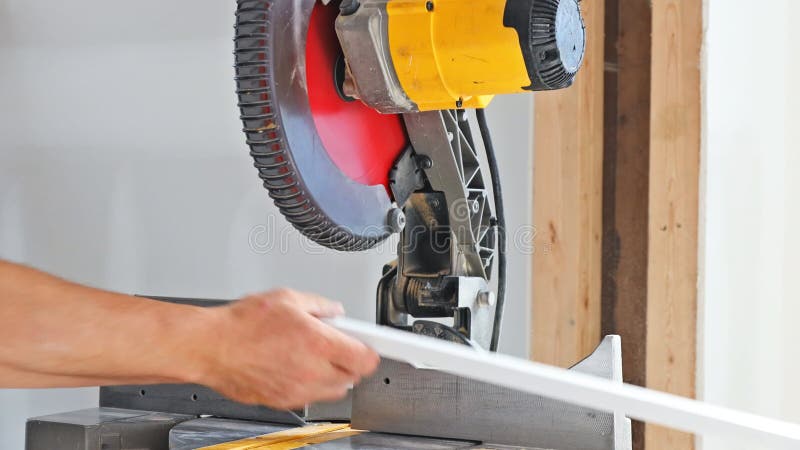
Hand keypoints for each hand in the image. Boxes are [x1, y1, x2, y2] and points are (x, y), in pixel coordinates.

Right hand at [192, 289, 379, 409]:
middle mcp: (312, 372)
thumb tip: (334, 311)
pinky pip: (310, 398)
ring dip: (333, 375)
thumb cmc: (241, 324)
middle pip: (353, 377)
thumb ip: (320, 305)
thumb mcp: (288, 298)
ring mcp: (298, 391)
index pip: (366, 359)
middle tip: (337, 343)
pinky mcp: (283, 402)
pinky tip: (295, 366)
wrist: (210, 347)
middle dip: (350, 360)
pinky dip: (311, 385)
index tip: (371, 344)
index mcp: (318, 344)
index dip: (371, 350)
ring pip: (334, 391)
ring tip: (314, 354)